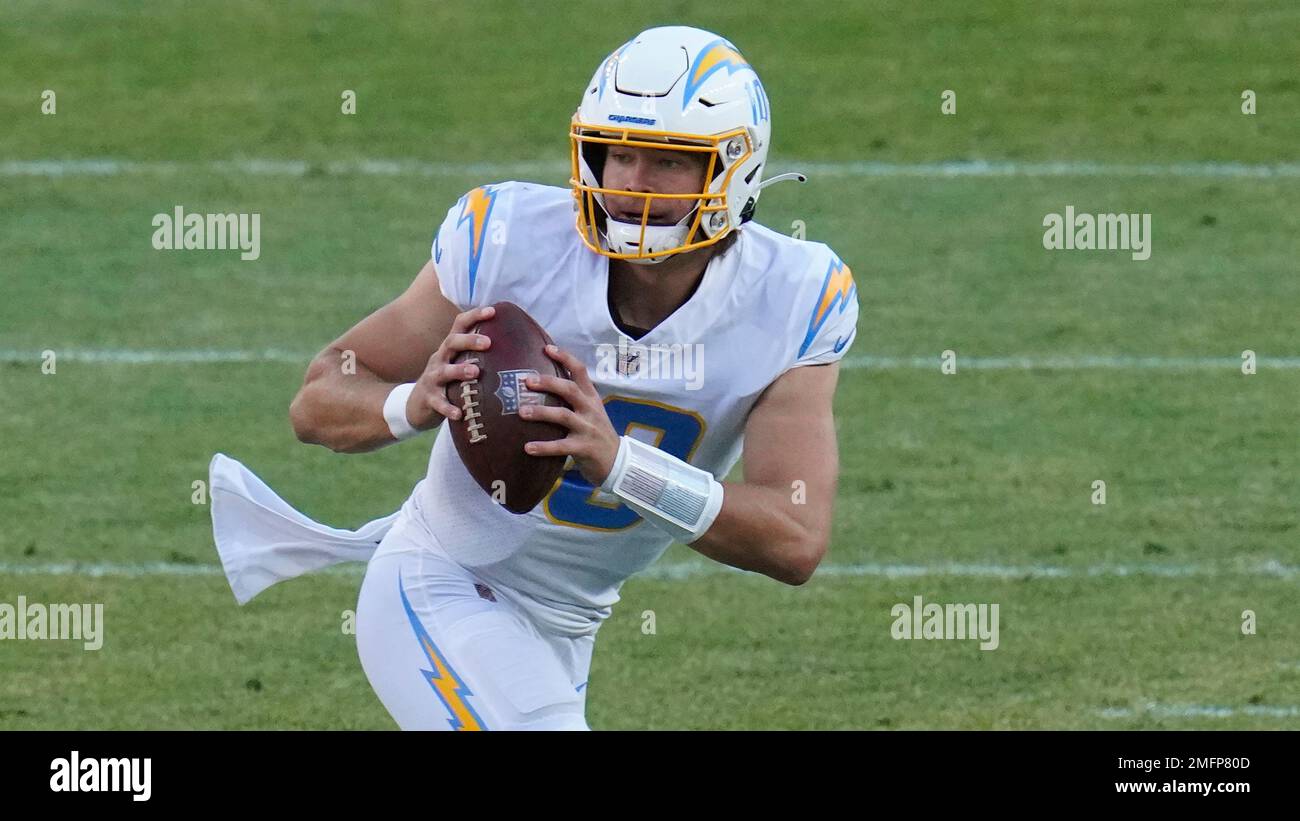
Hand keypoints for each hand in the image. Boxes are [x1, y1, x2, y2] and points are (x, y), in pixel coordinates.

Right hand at [406, 305, 494, 428]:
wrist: (416, 406)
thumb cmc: (448, 383)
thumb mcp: (459, 365)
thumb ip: (479, 357)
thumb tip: (517, 350)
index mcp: (450, 349)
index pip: (459, 325)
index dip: (474, 315)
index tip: (493, 311)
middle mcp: (440, 359)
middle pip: (451, 342)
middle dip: (469, 340)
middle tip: (488, 342)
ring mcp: (432, 379)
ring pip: (444, 371)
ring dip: (459, 370)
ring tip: (475, 372)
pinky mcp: (429, 399)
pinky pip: (438, 403)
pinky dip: (448, 408)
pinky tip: (459, 414)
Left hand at [519, 344, 620, 485]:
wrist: (617, 461)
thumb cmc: (596, 433)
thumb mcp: (591, 411)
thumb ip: (574, 398)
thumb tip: (542, 383)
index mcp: (591, 397)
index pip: (580, 371)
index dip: (565, 358)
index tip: (547, 348)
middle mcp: (590, 409)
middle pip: (570, 389)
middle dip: (548, 383)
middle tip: (526, 381)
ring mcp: (588, 428)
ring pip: (563, 415)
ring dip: (541, 412)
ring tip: (522, 412)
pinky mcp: (584, 448)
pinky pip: (561, 446)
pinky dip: (544, 446)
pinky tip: (528, 447)